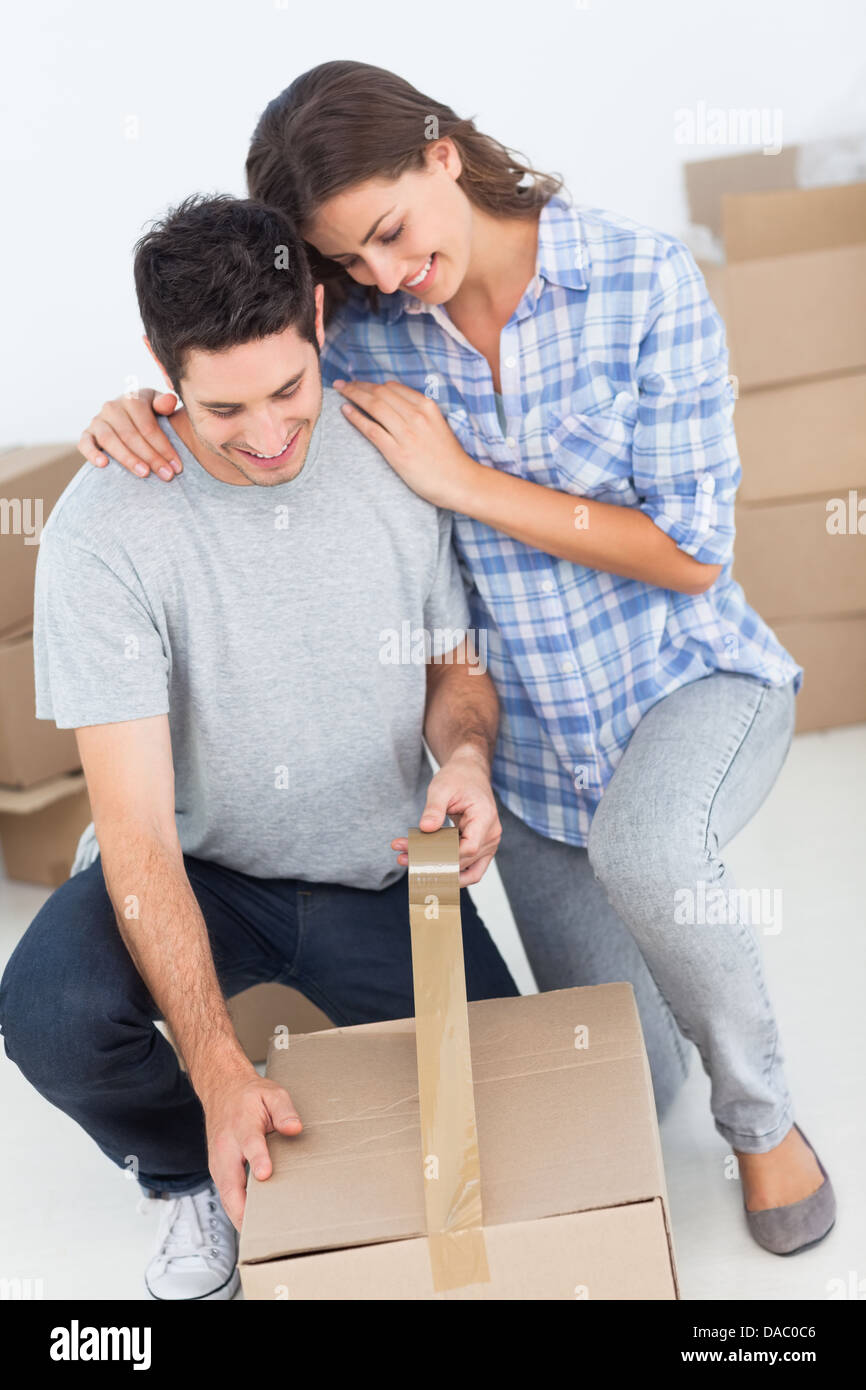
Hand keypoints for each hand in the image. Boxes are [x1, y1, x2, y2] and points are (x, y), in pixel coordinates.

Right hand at [78, 388, 182, 480]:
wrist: (130, 420)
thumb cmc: (151, 417)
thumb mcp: (160, 407)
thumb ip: (165, 404)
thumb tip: (170, 402)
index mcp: (133, 399)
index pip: (148, 426)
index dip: (164, 447)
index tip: (177, 467)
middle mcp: (113, 407)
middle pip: (131, 435)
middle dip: (151, 457)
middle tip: (167, 475)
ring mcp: (98, 420)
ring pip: (110, 440)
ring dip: (127, 458)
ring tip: (144, 473)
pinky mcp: (87, 433)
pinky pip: (85, 443)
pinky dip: (92, 453)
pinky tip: (104, 465)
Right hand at [200, 1070, 302, 1231]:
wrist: (222, 1090)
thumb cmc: (249, 1096)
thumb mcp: (272, 1093)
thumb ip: (284, 1110)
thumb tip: (295, 1128)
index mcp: (242, 1125)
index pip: (250, 1144)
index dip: (258, 1159)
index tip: (265, 1173)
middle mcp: (226, 1147)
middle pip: (230, 1182)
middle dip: (242, 1208)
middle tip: (261, 1229)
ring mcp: (219, 1162)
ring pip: (226, 1195)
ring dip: (239, 1215)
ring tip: (258, 1235)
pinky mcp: (218, 1170)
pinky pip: (226, 1195)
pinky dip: (236, 1210)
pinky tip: (251, 1223)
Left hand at [333, 379, 481, 510]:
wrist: (460, 482)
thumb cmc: (448, 457)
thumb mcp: (438, 425)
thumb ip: (419, 413)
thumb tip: (395, 404)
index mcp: (427, 406)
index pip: (393, 387)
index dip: (372, 383)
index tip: (360, 384)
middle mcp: (416, 415)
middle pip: (380, 393)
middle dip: (358, 386)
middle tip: (343, 384)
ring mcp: (407, 433)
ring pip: (374, 405)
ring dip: (353, 395)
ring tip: (340, 391)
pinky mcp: (398, 452)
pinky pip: (371, 429)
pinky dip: (356, 417)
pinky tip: (345, 410)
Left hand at [392, 746, 500, 886]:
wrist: (469, 773)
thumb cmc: (458, 778)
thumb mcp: (441, 788)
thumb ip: (434, 809)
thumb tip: (426, 828)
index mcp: (484, 818)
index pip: (469, 848)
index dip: (445, 855)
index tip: (419, 855)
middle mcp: (491, 835)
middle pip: (464, 861)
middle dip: (433, 862)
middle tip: (403, 858)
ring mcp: (488, 843)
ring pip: (468, 871)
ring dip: (442, 872)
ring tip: (412, 866)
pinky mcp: (481, 847)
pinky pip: (470, 868)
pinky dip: (450, 869)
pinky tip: (428, 866)